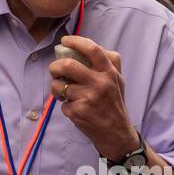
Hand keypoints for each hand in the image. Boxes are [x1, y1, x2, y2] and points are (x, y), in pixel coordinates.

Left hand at [50, 35, 134, 159]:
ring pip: (59, 85)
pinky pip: (62, 104)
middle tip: (55, 69)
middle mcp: (99, 84)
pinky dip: (65, 106)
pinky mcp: (78, 112)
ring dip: (57, 88)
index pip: (92, 49)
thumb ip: (108, 62)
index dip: (76, 41)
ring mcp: (88, 99)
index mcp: (109, 73)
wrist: (116, 133)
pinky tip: (75, 109)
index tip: (65, 41)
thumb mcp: (118, 80)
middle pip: (68, 65)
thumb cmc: (114, 103)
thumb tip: (86, 47)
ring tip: (63, 93)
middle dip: (55, 66)